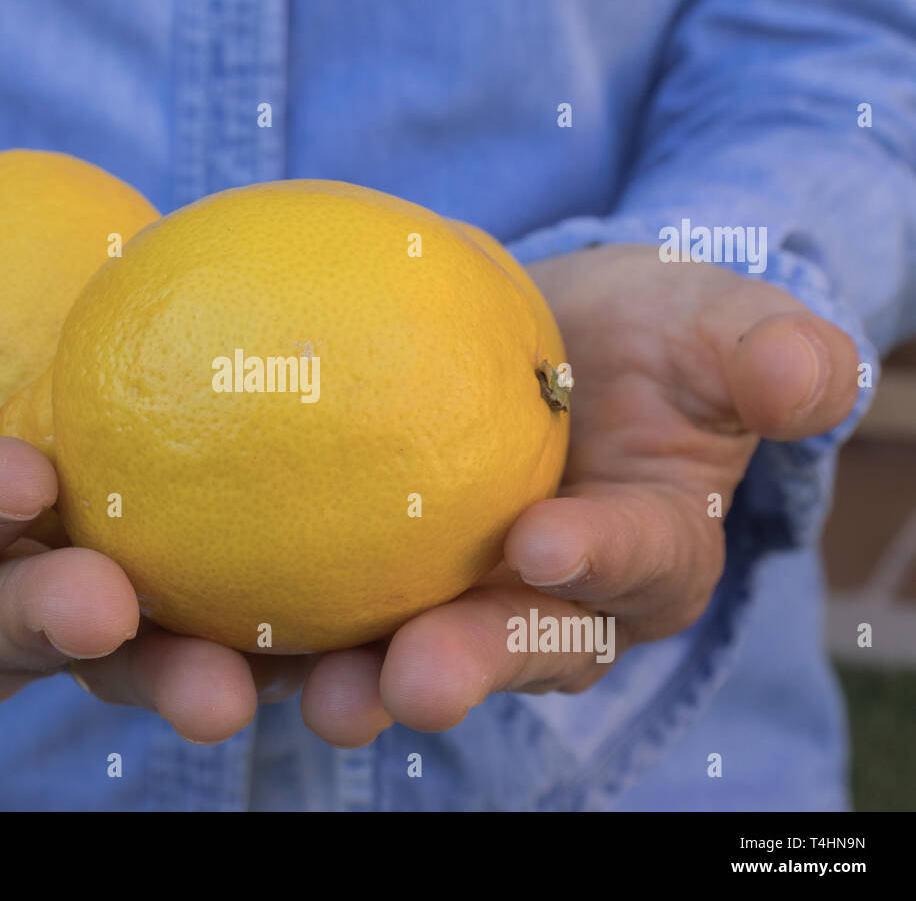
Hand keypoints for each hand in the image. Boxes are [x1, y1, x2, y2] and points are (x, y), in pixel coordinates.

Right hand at [0, 174, 309, 741]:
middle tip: (118, 610)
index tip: (14, 474)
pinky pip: (222, 633)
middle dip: (63, 632)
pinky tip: (350, 629)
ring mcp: (78, 621)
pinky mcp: (168, 606)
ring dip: (191, 672)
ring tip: (257, 678)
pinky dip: (282, 641)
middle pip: (12, 644)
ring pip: (130, 666)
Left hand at [296, 244, 859, 745]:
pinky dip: (264, 625)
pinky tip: (204, 619)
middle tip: (411, 681)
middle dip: (465, 667)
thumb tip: (810, 373)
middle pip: (511, 648)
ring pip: (402, 654)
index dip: (602, 563)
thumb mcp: (710, 323)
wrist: (538, 341)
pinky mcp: (360, 579)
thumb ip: (762, 350)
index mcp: (644, 558)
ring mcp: (449, 601)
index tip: (550, 542)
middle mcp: (545, 605)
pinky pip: (311, 607)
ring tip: (305, 690)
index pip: (637, 570)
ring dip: (351, 680)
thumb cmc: (639, 338)